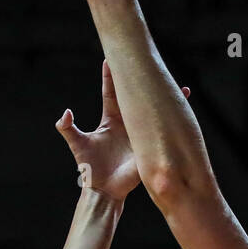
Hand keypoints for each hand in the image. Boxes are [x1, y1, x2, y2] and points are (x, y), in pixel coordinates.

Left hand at [57, 61, 188, 201]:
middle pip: (134, 96)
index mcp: (111, 119)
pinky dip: (172, 117)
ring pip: (152, 110)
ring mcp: (140, 133)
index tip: (112, 58)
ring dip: (161, 96)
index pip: (111, 92)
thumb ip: (68, 128)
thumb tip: (65, 114)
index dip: (111, 76)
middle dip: (139, 80)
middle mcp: (127, 123)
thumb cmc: (90, 168)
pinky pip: (161, 128)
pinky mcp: (149, 144)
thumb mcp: (78, 145)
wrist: (105, 190)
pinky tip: (182, 105)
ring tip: (170, 80)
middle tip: (143, 60)